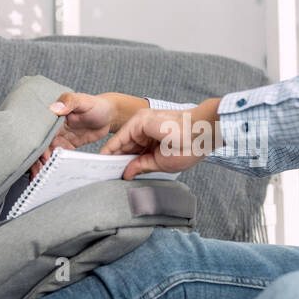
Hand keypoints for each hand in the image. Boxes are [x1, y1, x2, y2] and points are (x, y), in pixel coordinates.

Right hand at [30, 92, 116, 177]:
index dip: (40, 146)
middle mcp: (54, 128)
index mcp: (53, 117)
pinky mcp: (67, 145)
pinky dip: (54, 165)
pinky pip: (59, 156)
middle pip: (41, 145)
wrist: (109, 115)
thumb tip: (55, 108)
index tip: (44, 158)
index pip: (41, 133)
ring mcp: (60, 137)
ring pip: (47, 152)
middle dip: (37, 159)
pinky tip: (52, 175)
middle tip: (39, 174)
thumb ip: (70, 102)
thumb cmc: (96, 104)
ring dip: (43, 164)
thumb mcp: (83, 100)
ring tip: (42, 177)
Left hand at [99, 101, 220, 179]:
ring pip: (121, 143)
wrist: (202, 134)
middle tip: (99, 176)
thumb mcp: (161, 163)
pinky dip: (111, 149)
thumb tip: (127, 173)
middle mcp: (147, 130)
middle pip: (125, 148)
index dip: (124, 165)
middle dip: (114, 161)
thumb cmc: (190, 147)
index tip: (112, 177)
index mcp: (155, 140)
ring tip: (96, 172)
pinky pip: (121, 138)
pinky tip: (102, 161)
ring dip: (109, 156)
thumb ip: (142, 165)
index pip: (135, 153)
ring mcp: (142, 124)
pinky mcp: (140, 121)